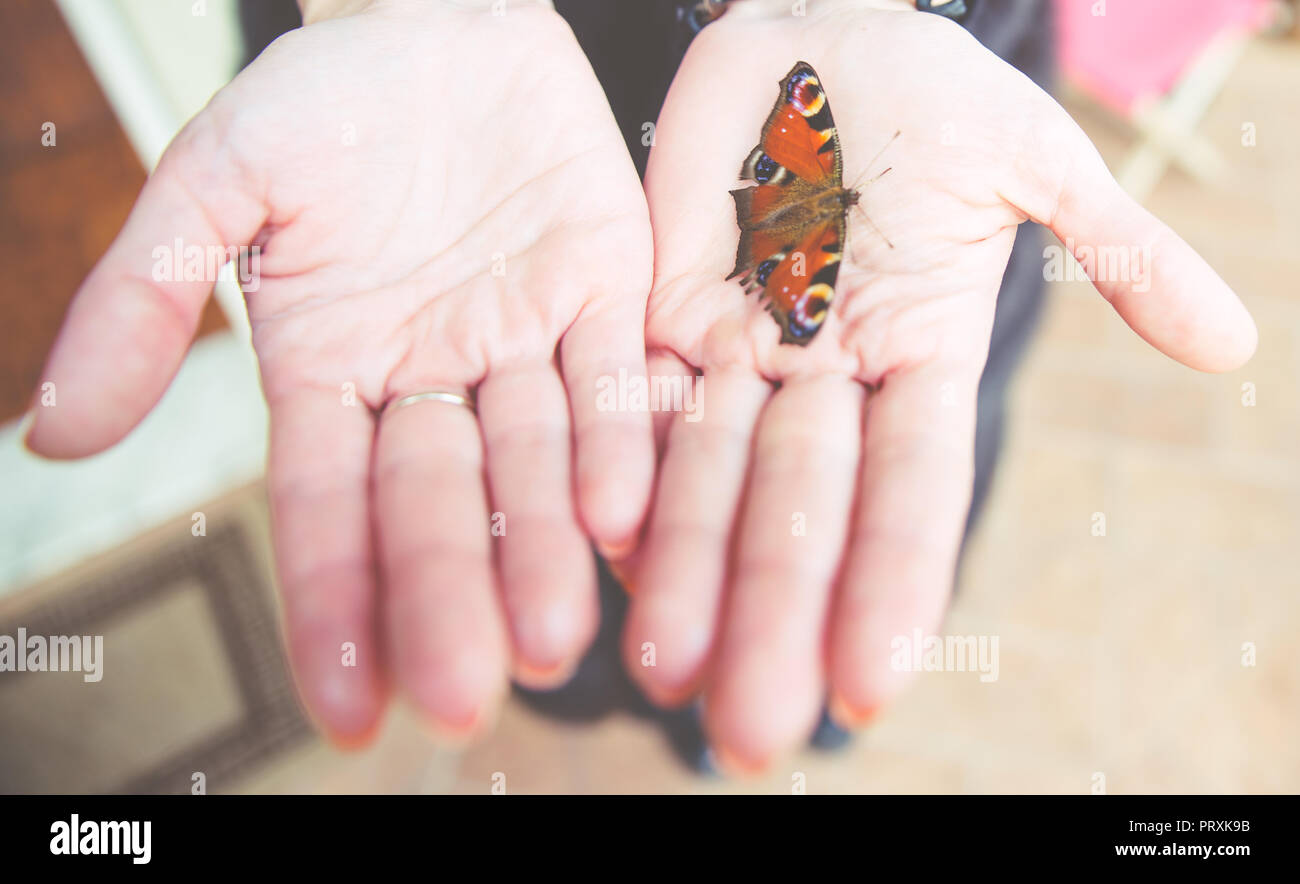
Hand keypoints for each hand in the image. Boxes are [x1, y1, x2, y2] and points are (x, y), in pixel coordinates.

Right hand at [26, 0, 654, 743]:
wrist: (438, 21)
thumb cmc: (323, 100)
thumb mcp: (218, 177)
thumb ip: (144, 295)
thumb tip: (52, 434)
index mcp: (333, 373)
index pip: (330, 507)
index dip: (337, 602)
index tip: (350, 705)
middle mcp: (433, 381)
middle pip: (443, 504)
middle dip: (452, 594)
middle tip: (466, 691)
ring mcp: (524, 343)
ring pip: (540, 461)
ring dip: (547, 545)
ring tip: (555, 634)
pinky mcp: (606, 293)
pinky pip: (619, 378)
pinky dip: (624, 440)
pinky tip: (625, 514)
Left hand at [622, 0, 1255, 769]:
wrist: (808, 38)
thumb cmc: (925, 94)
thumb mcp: (1028, 159)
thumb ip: (1119, 249)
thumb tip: (1232, 347)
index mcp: (917, 355)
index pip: (909, 490)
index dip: (892, 582)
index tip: (872, 683)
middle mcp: (825, 377)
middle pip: (799, 509)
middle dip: (775, 614)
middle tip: (746, 730)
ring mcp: (738, 353)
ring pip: (709, 477)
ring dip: (687, 575)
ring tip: (664, 672)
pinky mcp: (658, 320)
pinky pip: (634, 407)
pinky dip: (618, 474)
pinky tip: (598, 553)